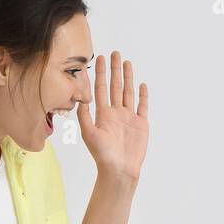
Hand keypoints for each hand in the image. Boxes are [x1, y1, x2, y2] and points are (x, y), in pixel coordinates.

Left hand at [75, 50, 148, 181]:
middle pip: (115, 86)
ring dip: (127, 77)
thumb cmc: (102, 155)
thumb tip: (80, 97)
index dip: (100, 73)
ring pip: (128, 92)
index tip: (99, 58)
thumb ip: (84, 115)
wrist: (119, 169)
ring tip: (127, 62)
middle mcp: (115, 113)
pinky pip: (142, 106)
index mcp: (102, 114)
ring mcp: (128, 117)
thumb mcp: (88, 133)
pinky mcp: (141, 123)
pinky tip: (142, 84)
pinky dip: (142, 95)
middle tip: (114, 53)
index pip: (101, 88)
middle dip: (114, 70)